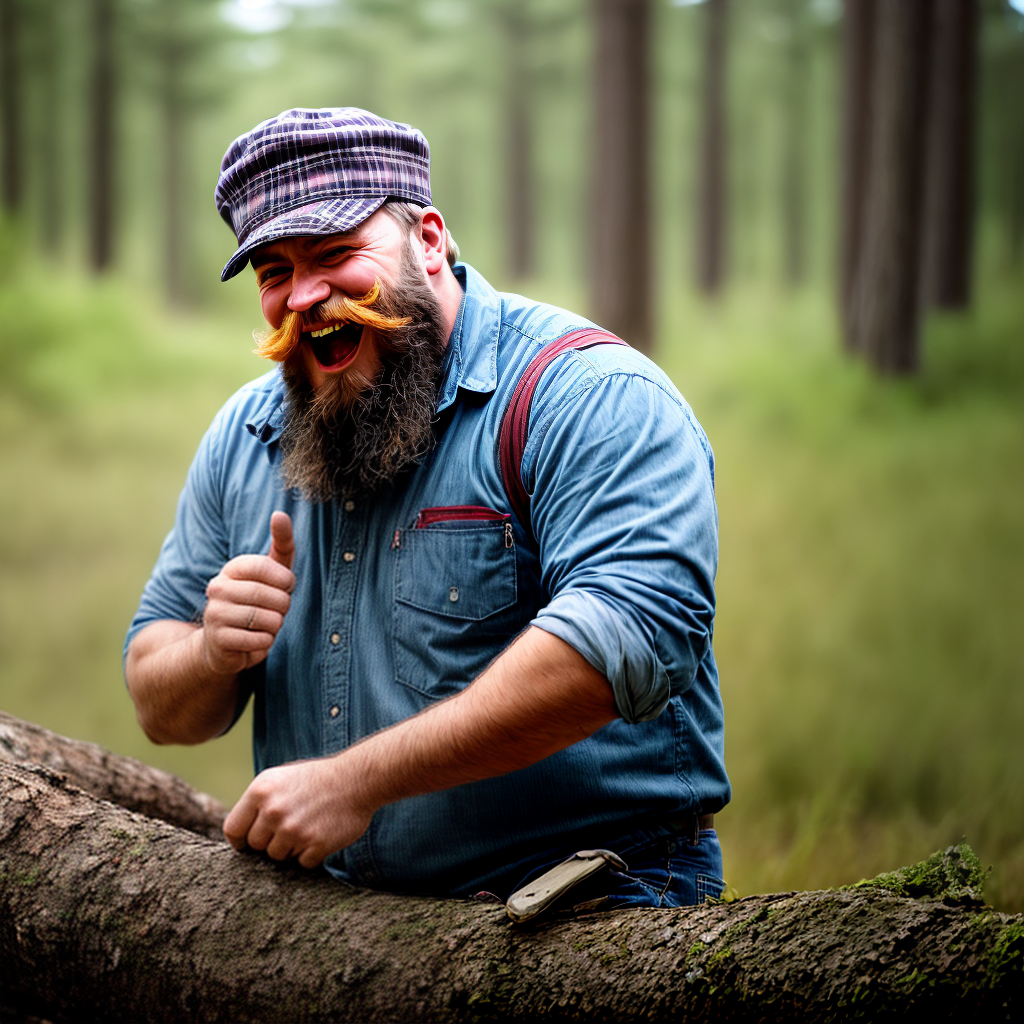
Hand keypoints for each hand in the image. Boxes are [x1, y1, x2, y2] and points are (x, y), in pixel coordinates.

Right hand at [201, 511, 294, 676]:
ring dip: (275, 626)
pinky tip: (254, 639)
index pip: (265, 566)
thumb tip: (280, 514)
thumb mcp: (272, 573)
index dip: (284, 580)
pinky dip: (265, 643)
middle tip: (275, 611)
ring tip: (263, 625)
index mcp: (232, 568)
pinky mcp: (218, 640)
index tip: (285, 587)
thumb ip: (281, 544)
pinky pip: (261, 640)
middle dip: (283, 607)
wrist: (222, 644)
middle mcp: (218, 587)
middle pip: (272, 596)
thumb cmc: (255, 604)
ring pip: (269, 620)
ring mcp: (214, 613)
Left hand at [223, 755, 372, 867]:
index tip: (249, 843)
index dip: (241, 840)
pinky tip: (322, 835)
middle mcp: (273, 811)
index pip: (233, 829)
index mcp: (261, 791)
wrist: (358, 778)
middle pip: (256, 847)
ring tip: (308, 827)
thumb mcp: (281, 778)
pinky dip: (311, 854)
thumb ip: (259, 802)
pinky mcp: (314, 845)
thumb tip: (241, 832)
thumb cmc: (318, 778)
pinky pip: (302, 863)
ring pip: (278, 858)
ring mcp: (294, 830)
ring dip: (291, 849)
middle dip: (270, 842)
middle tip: (290, 828)